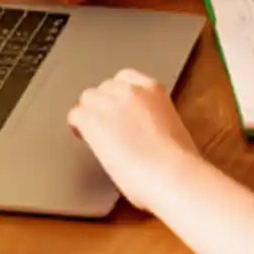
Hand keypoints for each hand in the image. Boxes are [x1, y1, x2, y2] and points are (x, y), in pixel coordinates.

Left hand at [67, 69, 200, 212]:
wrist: (171, 175)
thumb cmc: (178, 163)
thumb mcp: (172, 130)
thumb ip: (153, 120)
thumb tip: (144, 130)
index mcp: (154, 89)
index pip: (126, 78)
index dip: (119, 97)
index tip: (120, 111)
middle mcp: (131, 90)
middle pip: (104, 87)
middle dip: (104, 106)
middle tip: (108, 127)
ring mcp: (110, 103)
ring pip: (88, 99)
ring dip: (90, 115)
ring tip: (95, 135)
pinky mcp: (92, 119)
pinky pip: (75, 115)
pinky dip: (78, 127)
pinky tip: (84, 139)